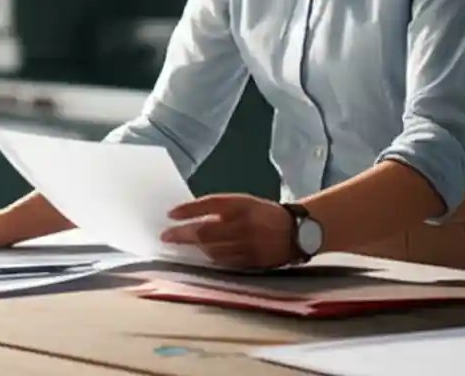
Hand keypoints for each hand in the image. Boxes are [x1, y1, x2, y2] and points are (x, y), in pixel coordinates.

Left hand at [160, 193, 295, 269]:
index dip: (188, 210)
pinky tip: (200, 254)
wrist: (298, 231)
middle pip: (206, 231)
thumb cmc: (264, 214)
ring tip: (179, 245)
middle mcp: (244, 224)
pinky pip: (224, 261)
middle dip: (183, 234)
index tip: (170, 214)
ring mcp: (248, 245)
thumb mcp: (245, 203)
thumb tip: (191, 216)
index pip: (209, 205)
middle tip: (165, 236)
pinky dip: (209, 257)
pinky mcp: (252, 261)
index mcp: (243, 205)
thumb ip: (221, 208)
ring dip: (193, 248)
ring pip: (213, 249)